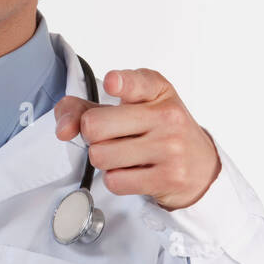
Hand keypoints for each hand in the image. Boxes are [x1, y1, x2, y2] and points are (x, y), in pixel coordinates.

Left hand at [54, 69, 220, 210]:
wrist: (200, 164)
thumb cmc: (158, 130)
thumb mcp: (131, 107)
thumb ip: (85, 108)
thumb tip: (63, 130)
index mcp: (157, 89)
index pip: (136, 82)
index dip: (120, 83)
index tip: (112, 83)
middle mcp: (167, 115)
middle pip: (95, 126)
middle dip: (92, 136)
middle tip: (109, 137)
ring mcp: (170, 147)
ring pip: (101, 156)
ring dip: (104, 160)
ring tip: (123, 155)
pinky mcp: (169, 177)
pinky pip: (115, 181)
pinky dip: (116, 179)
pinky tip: (133, 171)